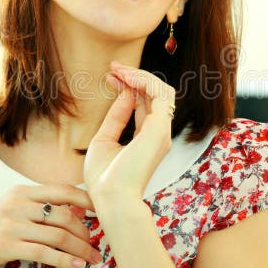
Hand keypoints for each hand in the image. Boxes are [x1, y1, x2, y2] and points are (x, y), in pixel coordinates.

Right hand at [0, 184, 101, 267]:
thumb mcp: (11, 211)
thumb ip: (39, 207)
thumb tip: (77, 210)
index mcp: (22, 192)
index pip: (63, 190)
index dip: (87, 200)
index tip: (104, 212)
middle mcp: (17, 203)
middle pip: (65, 215)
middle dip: (87, 233)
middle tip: (97, 246)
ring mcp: (11, 224)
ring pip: (58, 235)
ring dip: (81, 248)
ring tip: (93, 258)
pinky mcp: (5, 245)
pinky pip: (44, 253)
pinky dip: (65, 260)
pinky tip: (77, 266)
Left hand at [84, 60, 175, 202]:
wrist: (111, 200)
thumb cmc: (105, 179)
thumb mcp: (104, 141)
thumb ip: (116, 118)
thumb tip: (125, 93)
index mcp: (147, 138)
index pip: (145, 104)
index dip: (129, 86)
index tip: (110, 77)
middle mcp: (158, 134)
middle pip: (155, 94)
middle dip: (134, 77)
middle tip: (113, 67)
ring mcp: (161, 132)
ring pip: (162, 90)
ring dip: (140, 76)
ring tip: (119, 69)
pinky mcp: (159, 130)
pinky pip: (160, 94)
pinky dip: (144, 82)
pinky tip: (126, 78)